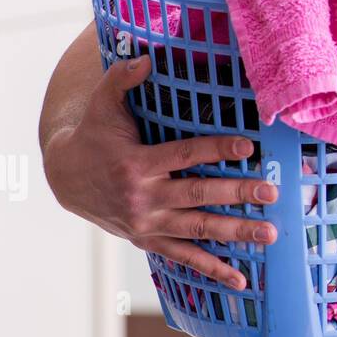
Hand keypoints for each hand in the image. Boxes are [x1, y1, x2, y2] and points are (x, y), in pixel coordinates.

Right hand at [42, 52, 276, 289]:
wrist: (65, 178)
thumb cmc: (93, 135)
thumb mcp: (101, 103)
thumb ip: (122, 78)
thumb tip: (147, 57)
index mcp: (136, 163)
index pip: (185, 155)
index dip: (217, 149)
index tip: (248, 146)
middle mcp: (143, 197)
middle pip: (198, 196)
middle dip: (237, 194)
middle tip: (271, 192)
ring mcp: (147, 223)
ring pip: (198, 230)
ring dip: (235, 233)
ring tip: (269, 233)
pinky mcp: (148, 240)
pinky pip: (184, 258)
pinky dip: (213, 269)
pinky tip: (241, 279)